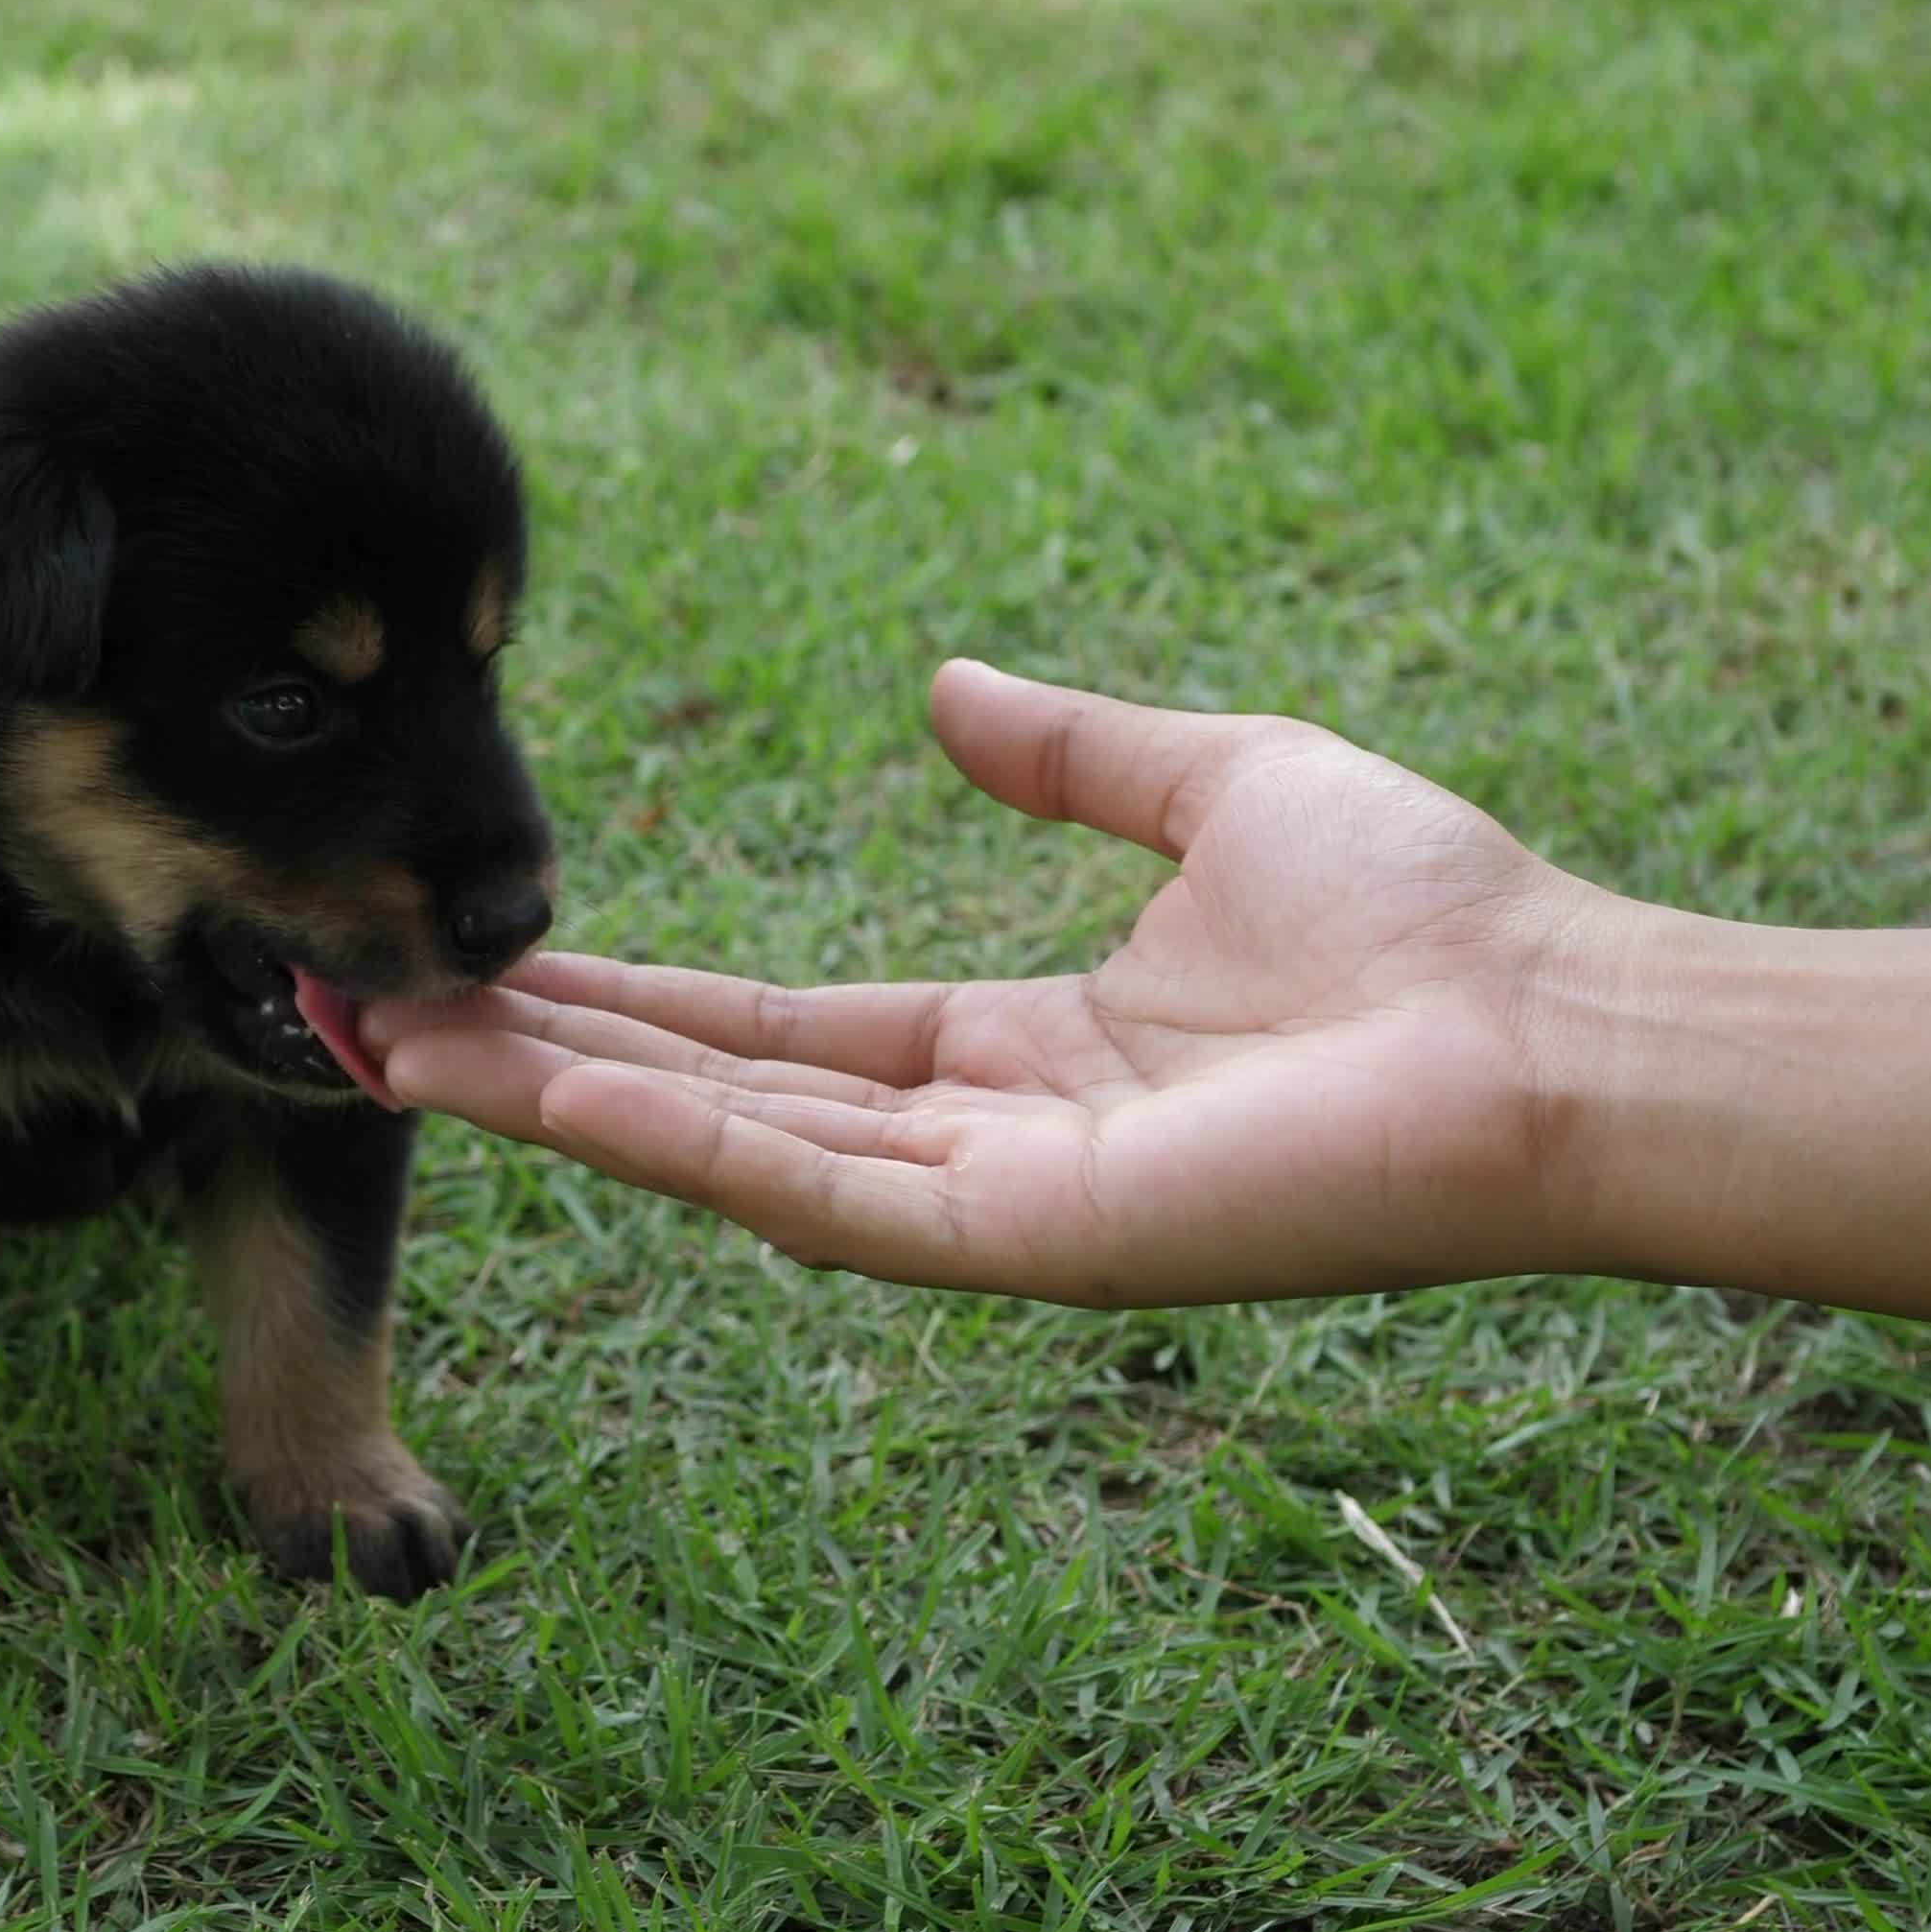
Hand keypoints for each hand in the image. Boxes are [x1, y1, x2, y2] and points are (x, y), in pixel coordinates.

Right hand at [366, 661, 1636, 1306]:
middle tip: (375, 1009)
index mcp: (1017, 1049)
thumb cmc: (1427, 918)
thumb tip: (940, 689)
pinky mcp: (1016, 1242)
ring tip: (397, 1046)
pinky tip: (545, 1088)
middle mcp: (978, 1139)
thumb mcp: (1212, 783)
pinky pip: (808, 1193)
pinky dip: (668, 1142)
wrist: (1555, 1024)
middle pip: (716, 1103)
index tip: (503, 957)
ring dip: (557, 1104)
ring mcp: (989, 1203)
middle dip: (545, 1060)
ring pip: (725, 1157)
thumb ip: (1069, 752)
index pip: (782, 1038)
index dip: (639, 1004)